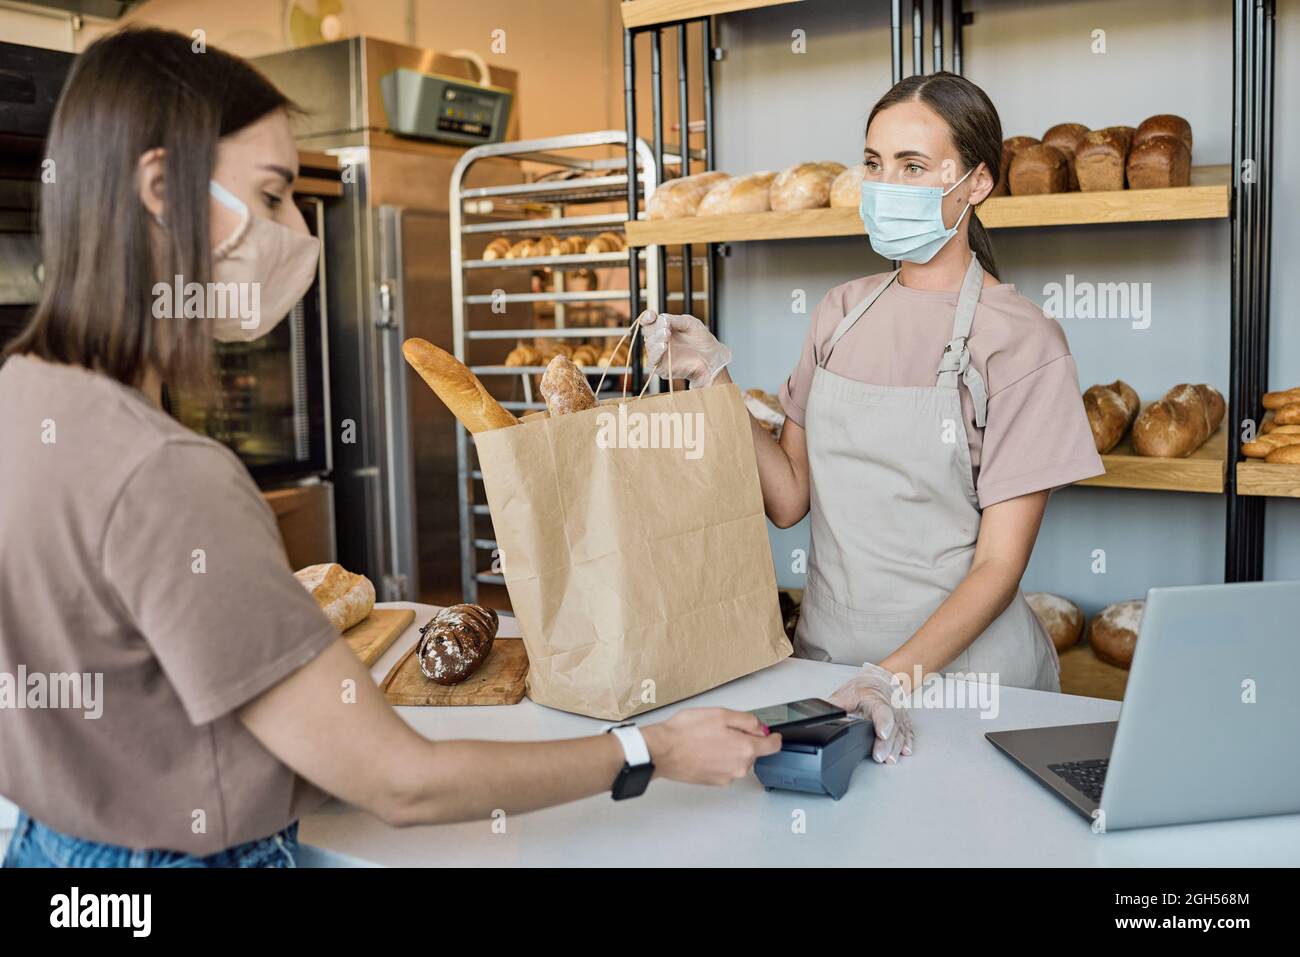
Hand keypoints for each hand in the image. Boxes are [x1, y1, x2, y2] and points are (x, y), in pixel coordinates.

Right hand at [637, 308, 732, 388]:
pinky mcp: (661, 368)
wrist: (712, 357)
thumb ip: (675, 320)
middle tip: (666, 328)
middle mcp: (658, 341)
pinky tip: (664, 346)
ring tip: (666, 334)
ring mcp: (659, 354)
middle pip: (647, 331)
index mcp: (663, 328)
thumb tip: (661, 319)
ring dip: (656, 338)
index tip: (652, 316)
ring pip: (649, 345)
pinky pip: (652, 361)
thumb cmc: (701, 340)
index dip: (647, 318)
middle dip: (654, 328)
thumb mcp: (690, 323)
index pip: (648, 322)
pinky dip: (656, 353)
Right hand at [643, 707, 781, 785]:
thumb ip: (747, 720)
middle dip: (743, 739)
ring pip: (738, 759)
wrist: (663, 751)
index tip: (771, 734)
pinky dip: (719, 758)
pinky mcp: (714, 782)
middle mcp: (740, 767)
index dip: (773, 737)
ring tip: (708, 738)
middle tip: (722, 728)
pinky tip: (704, 749)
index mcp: (746, 748)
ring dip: (730, 749)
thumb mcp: (721, 714)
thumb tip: (761, 728)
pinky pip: (725, 767)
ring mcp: (727, 777)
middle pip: (753, 751)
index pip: (773, 746)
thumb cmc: (686, 732)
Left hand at [829, 663, 914, 763]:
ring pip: (900, 731)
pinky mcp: (903, 721)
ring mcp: (898, 714)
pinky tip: (905, 751)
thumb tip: (820, 716)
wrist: (881, 680)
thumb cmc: (862, 688)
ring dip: (896, 747)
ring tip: (890, 759)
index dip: (883, 723)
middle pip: (892, 726)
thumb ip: (833, 707)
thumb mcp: (844, 694)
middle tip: (881, 757)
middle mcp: (889, 706)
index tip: (881, 734)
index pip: (881, 710)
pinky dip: (907, 742)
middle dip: (887, 743)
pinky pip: (907, 732)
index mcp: (873, 698)